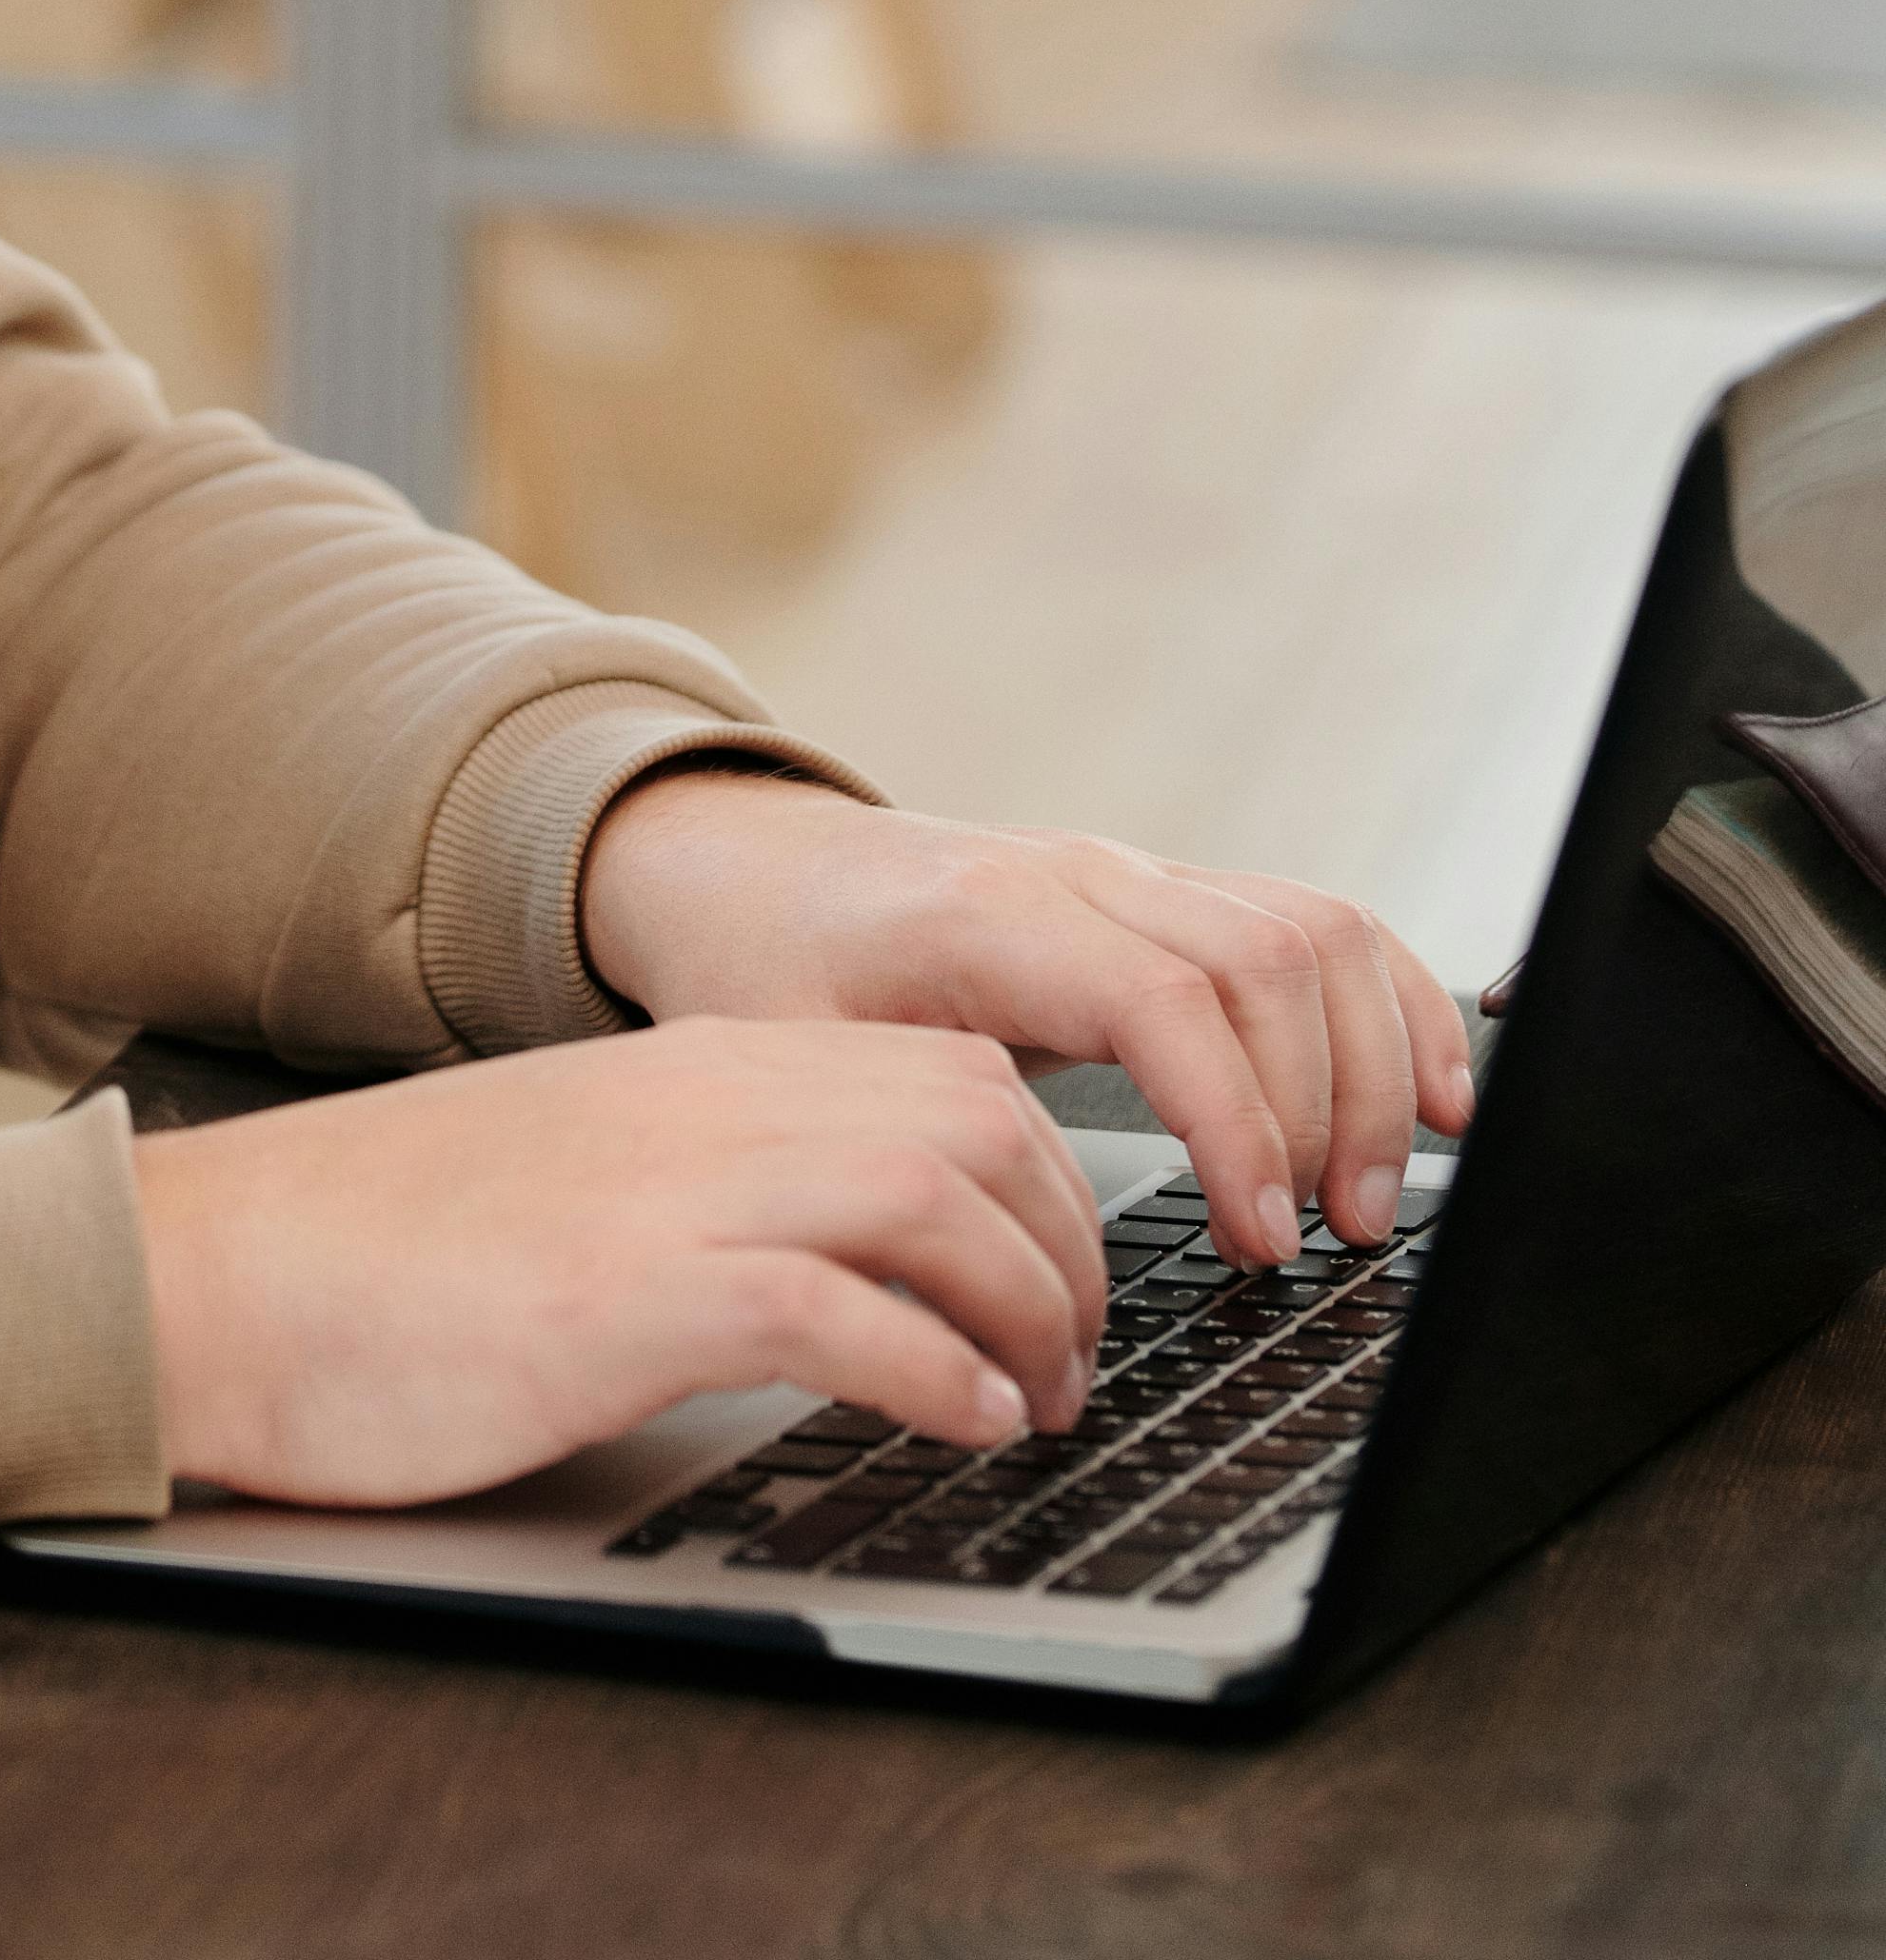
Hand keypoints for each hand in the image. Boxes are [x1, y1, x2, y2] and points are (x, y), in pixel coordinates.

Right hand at [132, 1016, 1103, 1507]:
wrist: (212, 1271)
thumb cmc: (375, 1254)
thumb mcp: (572, 1178)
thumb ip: (692, 1182)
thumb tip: (823, 1266)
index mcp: (688, 1070)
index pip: (939, 1067)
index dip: (1043, 1172)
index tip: (1062, 1274)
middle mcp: (698, 1104)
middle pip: (972, 1115)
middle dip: (1071, 1239)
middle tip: (1077, 1354)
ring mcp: (664, 1189)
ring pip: (938, 1194)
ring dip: (1029, 1310)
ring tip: (1042, 1404)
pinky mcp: (623, 1294)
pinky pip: (841, 1309)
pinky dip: (939, 1372)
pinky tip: (961, 1424)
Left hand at [579, 778, 1470, 1266]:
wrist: (745, 868)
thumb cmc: (765, 967)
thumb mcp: (788, 1069)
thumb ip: (884, 1163)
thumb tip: (978, 1309)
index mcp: (990, 915)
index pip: (1168, 998)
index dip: (1238, 1123)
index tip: (1260, 1243)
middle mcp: (1082, 876)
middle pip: (1267, 957)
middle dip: (1329, 1110)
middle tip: (1331, 1241)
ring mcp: (1135, 877)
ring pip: (1311, 929)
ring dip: (1373, 1066)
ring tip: (1370, 1201)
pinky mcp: (1169, 898)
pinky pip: (1313, 918)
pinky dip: (1391, 1001)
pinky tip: (1431, 1094)